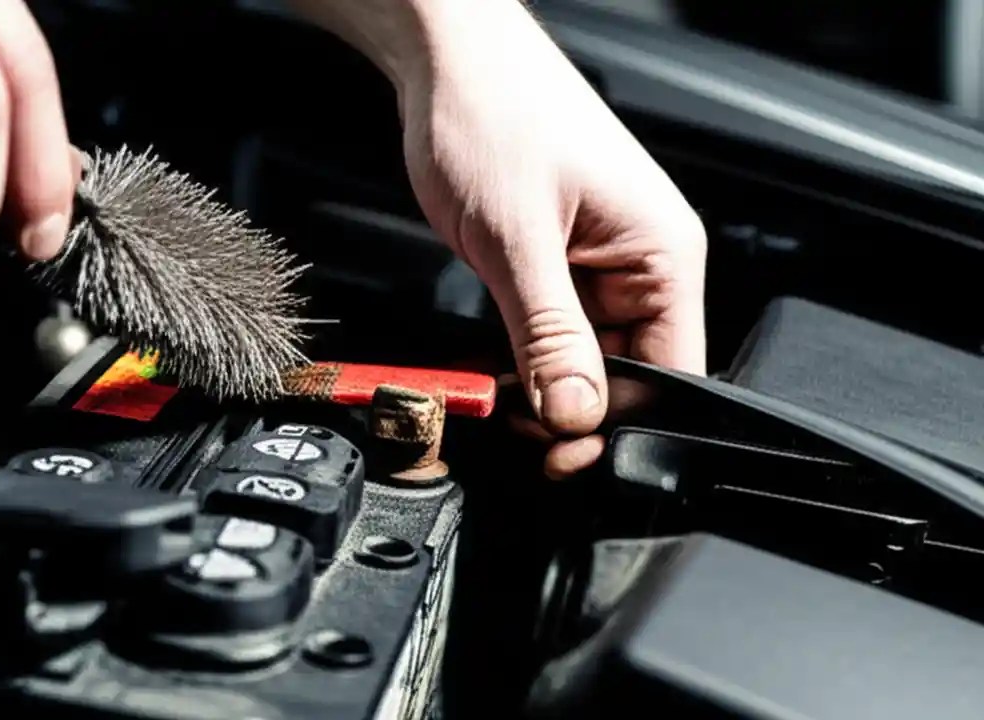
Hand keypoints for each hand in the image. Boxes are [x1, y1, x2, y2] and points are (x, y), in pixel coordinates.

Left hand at [398, 5, 705, 476]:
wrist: (446, 60)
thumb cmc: (492, 113)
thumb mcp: (517, 240)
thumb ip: (550, 335)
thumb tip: (577, 412)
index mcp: (662, 253)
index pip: (672, 372)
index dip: (621, 425)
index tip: (568, 451)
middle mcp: (642, 261)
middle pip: (631, 374)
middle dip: (579, 411)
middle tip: (526, 431)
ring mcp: (599, 262)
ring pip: (590, 358)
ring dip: (550, 385)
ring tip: (508, 395)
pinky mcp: (558, 261)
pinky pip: (557, 330)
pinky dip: (531, 356)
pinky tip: (504, 365)